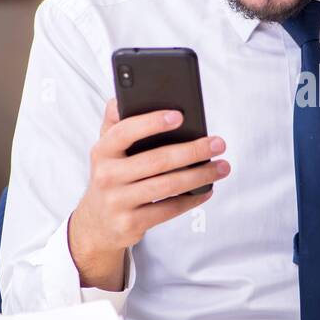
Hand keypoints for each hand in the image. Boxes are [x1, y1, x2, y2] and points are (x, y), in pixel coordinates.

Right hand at [68, 98, 229, 289]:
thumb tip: (125, 96)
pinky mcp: (130, 223)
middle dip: (193, 150)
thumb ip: (116, 121)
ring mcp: (118, 201)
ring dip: (200, 175)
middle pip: (156, 160)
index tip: (180, 115)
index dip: (152, 122)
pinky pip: (168, 209)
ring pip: (167, 186)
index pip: (126, 131)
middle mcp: (106, 175)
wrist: (96, 222)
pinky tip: (207, 189)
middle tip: (218, 143)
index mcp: (102, 150)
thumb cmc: (112, 174)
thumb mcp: (107, 148)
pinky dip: (192, 199)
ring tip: (222, 166)